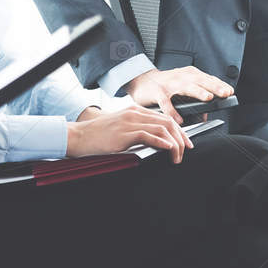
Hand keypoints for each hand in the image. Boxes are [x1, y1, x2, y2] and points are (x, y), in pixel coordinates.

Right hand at [67, 105, 194, 162]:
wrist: (80, 136)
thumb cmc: (98, 135)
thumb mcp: (121, 127)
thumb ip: (137, 129)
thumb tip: (155, 139)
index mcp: (135, 111)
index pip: (164, 117)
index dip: (179, 130)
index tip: (185, 142)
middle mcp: (135, 113)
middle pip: (167, 122)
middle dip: (181, 137)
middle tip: (187, 150)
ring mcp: (129, 122)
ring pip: (162, 128)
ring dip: (174, 143)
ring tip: (176, 156)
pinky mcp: (124, 133)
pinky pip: (148, 135)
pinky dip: (161, 142)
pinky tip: (168, 149)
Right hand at [124, 66, 232, 124]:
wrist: (141, 81)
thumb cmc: (164, 86)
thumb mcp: (180, 89)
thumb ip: (193, 101)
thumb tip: (204, 117)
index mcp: (188, 75)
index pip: (207, 79)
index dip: (219, 85)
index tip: (230, 92)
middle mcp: (180, 77)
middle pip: (199, 81)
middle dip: (213, 87)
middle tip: (224, 93)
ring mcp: (168, 84)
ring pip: (185, 87)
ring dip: (197, 92)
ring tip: (208, 98)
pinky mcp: (156, 92)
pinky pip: (165, 102)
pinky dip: (172, 111)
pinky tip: (179, 119)